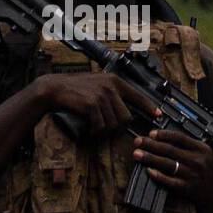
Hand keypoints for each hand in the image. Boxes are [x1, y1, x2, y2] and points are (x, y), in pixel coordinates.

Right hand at [35, 72, 160, 136]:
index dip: (150, 107)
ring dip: (104, 130)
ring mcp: (102, 95)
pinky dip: (95, 132)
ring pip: (114, 123)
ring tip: (96, 129)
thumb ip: (112, 92)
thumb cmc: (75, 88)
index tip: (158, 115)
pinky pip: (101, 126)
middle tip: (107, 128)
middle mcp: (111, 87)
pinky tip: (90, 130)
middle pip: (126, 116)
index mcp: (114, 80)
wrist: (55, 88)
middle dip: (118, 126)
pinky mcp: (92, 105)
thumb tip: (125, 109)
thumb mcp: (98, 84)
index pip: (138, 95)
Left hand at [132, 128, 212, 206]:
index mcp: (202, 149)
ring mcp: (192, 175)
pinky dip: (158, 175)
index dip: (164, 134)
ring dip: (150, 158)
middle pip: (170, 150)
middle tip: (138, 141)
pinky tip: (148, 170)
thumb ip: (188, 145)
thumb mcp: (204, 154)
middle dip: (151, 145)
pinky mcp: (187, 188)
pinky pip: (169, 181)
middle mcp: (197, 161)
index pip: (180, 137)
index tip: (151, 133)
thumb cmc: (205, 171)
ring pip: (167, 164)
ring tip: (137, 154)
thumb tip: (162, 136)